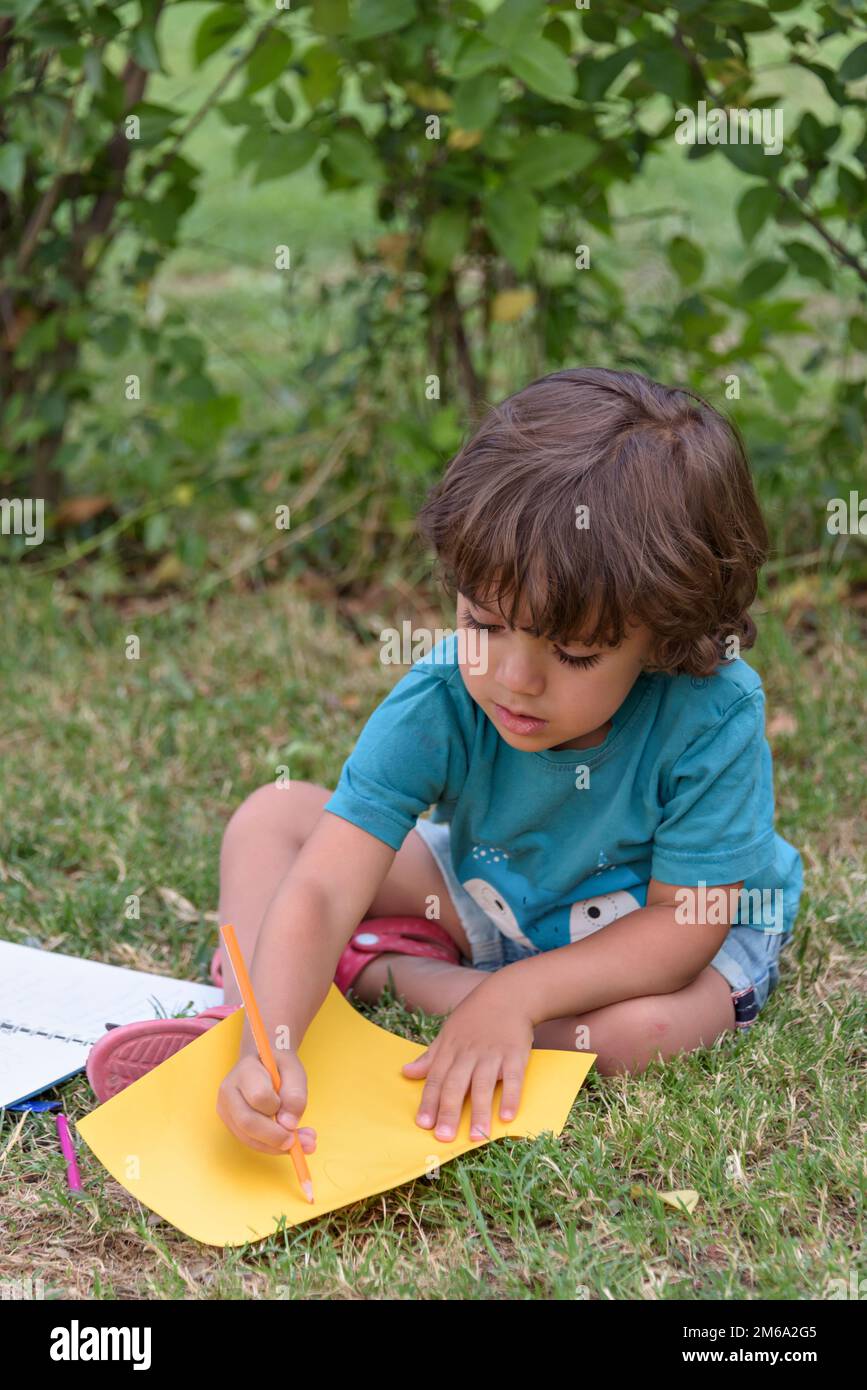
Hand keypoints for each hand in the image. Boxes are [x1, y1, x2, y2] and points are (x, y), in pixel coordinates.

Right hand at [217, 1049, 317, 1155]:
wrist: (262, 1060)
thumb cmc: (279, 1065)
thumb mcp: (294, 1071)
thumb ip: (295, 1095)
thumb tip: (289, 1125)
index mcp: (245, 1070)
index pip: (258, 1096)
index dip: (277, 1110)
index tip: (293, 1117)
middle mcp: (229, 1090)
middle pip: (247, 1122)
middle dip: (275, 1138)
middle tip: (301, 1143)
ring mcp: (226, 1108)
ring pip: (247, 1137)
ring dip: (276, 1147)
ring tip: (303, 1144)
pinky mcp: (230, 1123)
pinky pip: (249, 1141)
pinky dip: (271, 1147)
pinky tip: (288, 1143)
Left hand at [401, 981, 533, 1141]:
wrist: (508, 995)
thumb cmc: (474, 1017)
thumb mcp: (447, 1033)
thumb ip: (430, 1057)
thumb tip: (406, 1073)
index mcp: (450, 1050)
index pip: (436, 1079)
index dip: (429, 1102)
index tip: (424, 1124)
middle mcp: (469, 1054)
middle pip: (456, 1085)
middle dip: (449, 1111)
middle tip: (444, 1137)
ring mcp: (493, 1054)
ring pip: (484, 1085)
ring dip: (480, 1111)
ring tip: (477, 1136)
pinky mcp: (515, 1055)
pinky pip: (513, 1079)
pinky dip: (510, 1097)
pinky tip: (506, 1116)